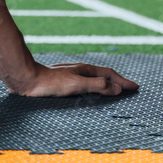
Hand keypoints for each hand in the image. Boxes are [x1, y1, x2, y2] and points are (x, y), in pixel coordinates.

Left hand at [11, 61, 138, 96]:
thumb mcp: (77, 85)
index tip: (135, 87)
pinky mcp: (63, 82)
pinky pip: (85, 84)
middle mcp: (80, 70)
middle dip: (117, 81)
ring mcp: (72, 75)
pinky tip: (89, 92)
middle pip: (104, 75)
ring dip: (106, 84)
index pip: (110, 74)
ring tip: (113, 90)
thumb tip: (117, 88)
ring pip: (94, 79)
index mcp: (86, 70)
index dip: (123, 81)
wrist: (27, 80)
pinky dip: (94, 87)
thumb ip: (97, 86)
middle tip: (128, 88)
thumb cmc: (51, 83)